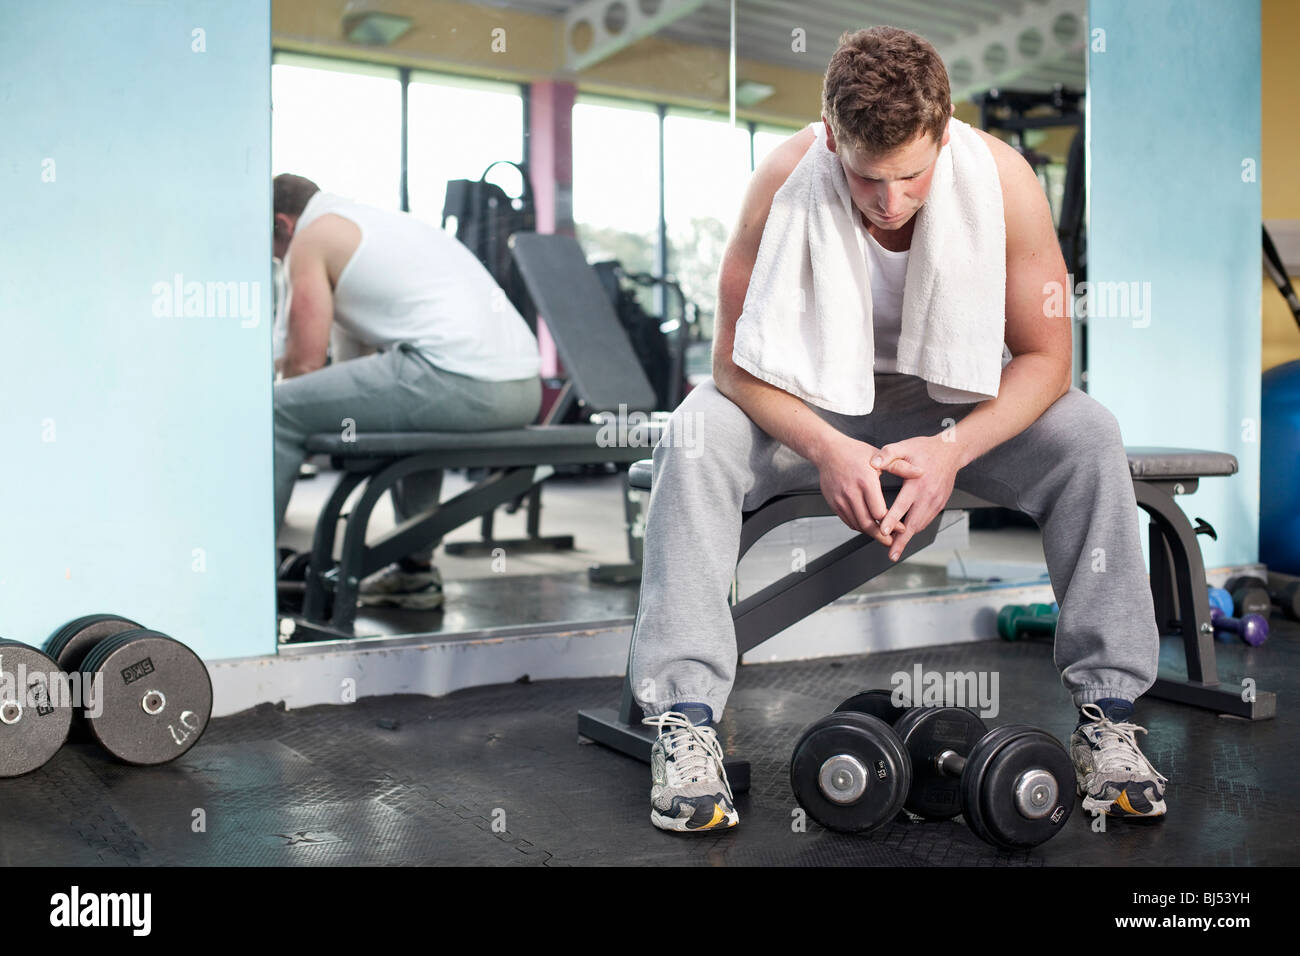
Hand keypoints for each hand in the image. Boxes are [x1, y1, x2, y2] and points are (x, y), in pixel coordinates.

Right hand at [817, 434, 924, 549]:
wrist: (828, 451)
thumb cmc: (854, 452)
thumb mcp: (879, 456)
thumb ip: (901, 467)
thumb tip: (920, 472)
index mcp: (865, 482)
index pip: (879, 512)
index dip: (891, 523)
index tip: (901, 527)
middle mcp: (851, 493)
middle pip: (868, 524)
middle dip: (882, 536)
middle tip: (892, 541)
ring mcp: (840, 499)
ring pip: (857, 525)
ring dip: (871, 533)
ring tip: (882, 536)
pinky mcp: (834, 503)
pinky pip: (848, 521)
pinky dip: (859, 526)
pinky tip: (868, 526)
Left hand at [870, 435, 963, 561]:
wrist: (951, 451)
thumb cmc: (925, 449)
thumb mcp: (904, 446)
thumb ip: (887, 454)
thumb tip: (873, 463)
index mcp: (917, 483)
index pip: (902, 505)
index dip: (891, 519)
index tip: (882, 531)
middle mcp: (928, 495)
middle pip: (913, 523)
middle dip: (901, 540)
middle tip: (891, 554)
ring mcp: (936, 502)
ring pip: (921, 525)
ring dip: (908, 537)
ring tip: (896, 549)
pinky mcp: (940, 504)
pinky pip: (927, 521)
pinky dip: (916, 529)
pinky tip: (906, 534)